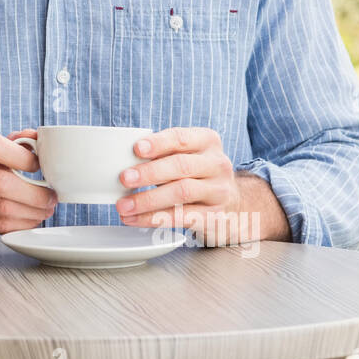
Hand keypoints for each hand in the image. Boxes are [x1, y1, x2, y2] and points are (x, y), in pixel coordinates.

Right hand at [0, 129, 56, 245]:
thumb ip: (14, 142)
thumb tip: (38, 138)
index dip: (21, 157)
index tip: (39, 166)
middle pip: (0, 183)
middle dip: (34, 193)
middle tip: (51, 197)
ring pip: (2, 208)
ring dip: (32, 211)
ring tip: (45, 209)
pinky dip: (20, 224)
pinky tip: (30, 219)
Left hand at [115, 127, 247, 245]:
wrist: (235, 205)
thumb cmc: (198, 174)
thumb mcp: (188, 156)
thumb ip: (163, 154)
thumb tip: (123, 160)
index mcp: (208, 141)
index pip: (181, 138)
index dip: (158, 143)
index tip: (136, 149)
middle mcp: (217, 164)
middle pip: (181, 166)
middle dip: (149, 172)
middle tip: (124, 178)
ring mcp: (219, 191)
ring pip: (181, 192)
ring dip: (148, 199)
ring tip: (123, 205)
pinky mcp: (215, 216)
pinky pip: (182, 216)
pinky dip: (155, 219)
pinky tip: (135, 219)